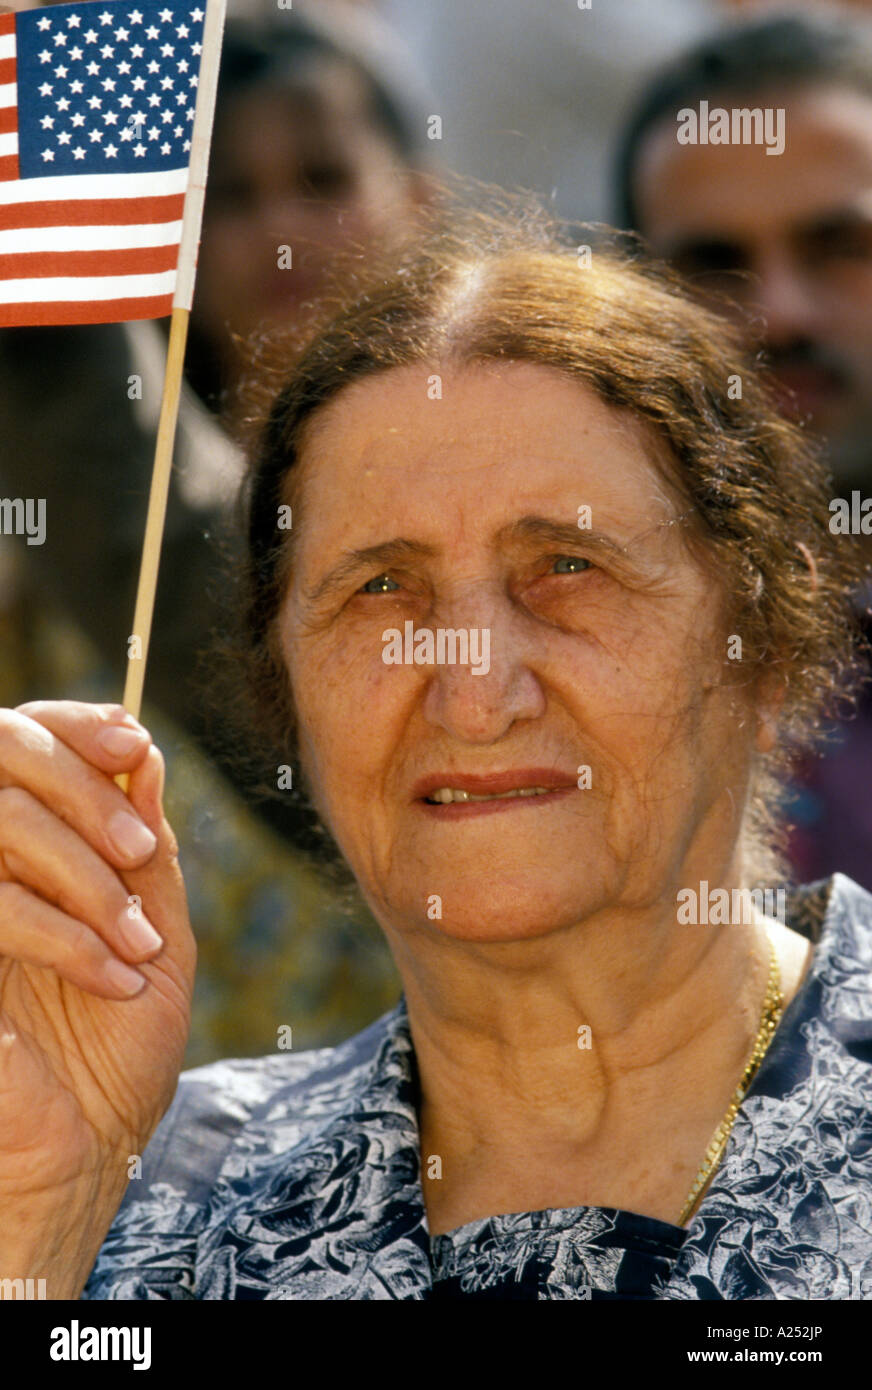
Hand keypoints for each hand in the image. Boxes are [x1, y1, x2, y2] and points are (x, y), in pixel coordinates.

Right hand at [0, 702, 194, 1289]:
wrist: (82, 1155)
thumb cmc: (115, 1051)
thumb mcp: (154, 930)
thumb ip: (143, 844)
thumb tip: (143, 754)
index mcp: (26, 850)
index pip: (22, 739)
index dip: (74, 726)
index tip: (134, 744)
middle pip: (0, 756)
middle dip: (81, 795)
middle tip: (139, 855)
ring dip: (82, 875)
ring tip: (136, 940)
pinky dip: (62, 932)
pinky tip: (111, 976)